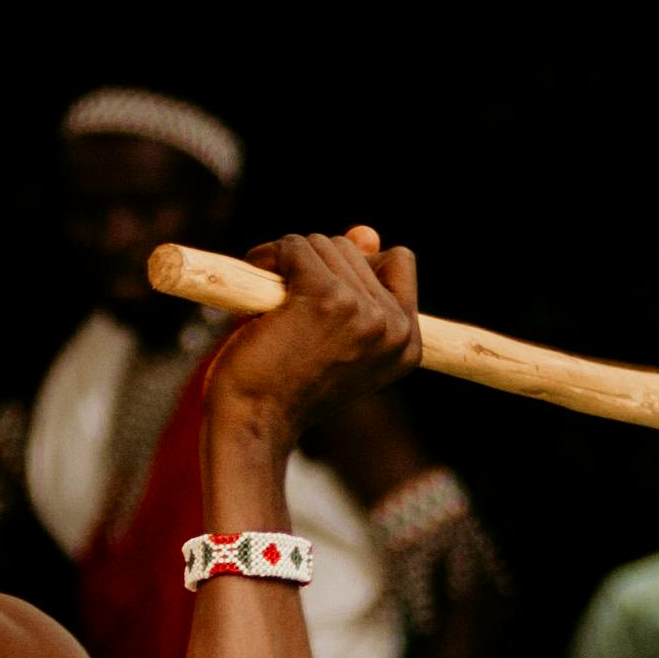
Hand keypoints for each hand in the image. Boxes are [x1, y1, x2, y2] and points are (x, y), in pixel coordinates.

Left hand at [204, 227, 420, 438]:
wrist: (251, 424)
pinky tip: (255, 286)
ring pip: (322, 243)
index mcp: (407, 345)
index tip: (321, 295)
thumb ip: (356, 283)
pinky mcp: (327, 298)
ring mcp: (364, 312)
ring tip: (268, 305)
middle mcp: (395, 328)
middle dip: (312, 265)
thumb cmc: (285, 385)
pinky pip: (294, 247)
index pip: (398, 263)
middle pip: (353, 249)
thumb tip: (366, 232)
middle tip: (285, 308)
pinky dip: (266, 257)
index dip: (355, 267)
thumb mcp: (332, 334)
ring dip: (285, 262)